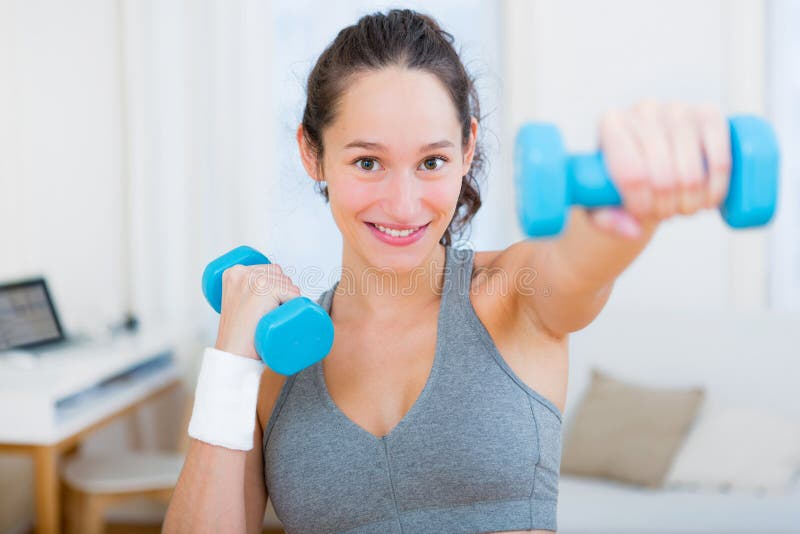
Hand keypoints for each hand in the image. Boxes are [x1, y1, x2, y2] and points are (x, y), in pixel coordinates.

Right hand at [214, 264, 300, 359]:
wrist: (232, 354)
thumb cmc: (238, 336)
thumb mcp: (238, 306)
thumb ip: (249, 293)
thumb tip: (273, 293)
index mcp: (233, 273)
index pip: (267, 270)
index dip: (276, 286)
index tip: (271, 303)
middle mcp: (241, 272)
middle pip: (278, 274)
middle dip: (284, 291)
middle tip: (272, 313)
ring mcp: (252, 280)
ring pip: (286, 282)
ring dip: (289, 298)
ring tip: (273, 315)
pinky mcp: (264, 290)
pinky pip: (291, 292)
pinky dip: (294, 303)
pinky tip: (281, 314)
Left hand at [589, 99, 731, 238]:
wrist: (646, 165)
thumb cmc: (616, 185)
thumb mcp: (599, 205)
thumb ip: (605, 221)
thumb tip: (633, 230)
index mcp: (611, 123)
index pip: (631, 172)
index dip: (641, 203)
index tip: (641, 214)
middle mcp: (644, 109)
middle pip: (663, 175)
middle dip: (665, 207)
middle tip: (663, 214)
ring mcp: (679, 109)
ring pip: (692, 170)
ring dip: (691, 201)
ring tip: (683, 209)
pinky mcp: (709, 115)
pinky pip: (720, 156)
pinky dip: (717, 185)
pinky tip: (709, 200)